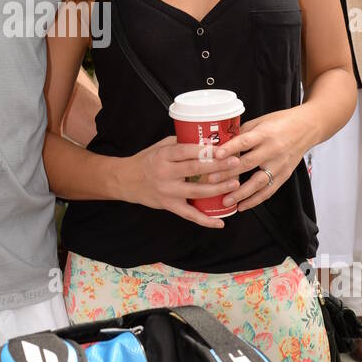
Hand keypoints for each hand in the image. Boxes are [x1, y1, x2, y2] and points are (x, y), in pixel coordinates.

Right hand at [120, 136, 243, 227]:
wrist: (126, 180)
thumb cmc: (147, 160)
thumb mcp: (160, 147)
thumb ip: (181, 144)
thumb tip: (207, 139)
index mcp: (163, 156)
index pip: (186, 151)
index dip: (205, 150)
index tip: (222, 148)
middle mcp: (165, 174)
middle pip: (195, 170)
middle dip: (218, 166)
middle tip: (236, 163)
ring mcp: (167, 191)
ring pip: (196, 192)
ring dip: (217, 189)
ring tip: (234, 184)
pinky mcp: (169, 205)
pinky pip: (189, 215)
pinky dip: (205, 220)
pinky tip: (220, 222)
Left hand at [204, 108, 314, 213]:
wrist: (308, 127)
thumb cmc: (281, 122)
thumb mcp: (260, 121)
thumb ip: (243, 133)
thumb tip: (221, 144)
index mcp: (265, 133)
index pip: (245, 142)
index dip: (230, 149)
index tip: (215, 155)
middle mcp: (273, 150)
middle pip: (249, 164)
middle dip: (229, 173)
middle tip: (211, 180)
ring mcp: (280, 164)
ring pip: (259, 182)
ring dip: (241, 193)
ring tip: (226, 200)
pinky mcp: (285, 174)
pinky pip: (269, 190)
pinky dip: (256, 200)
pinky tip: (242, 205)